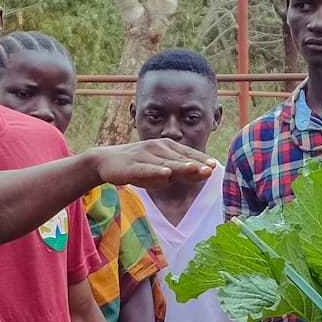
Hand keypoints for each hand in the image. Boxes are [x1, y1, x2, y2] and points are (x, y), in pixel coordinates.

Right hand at [92, 137, 218, 193]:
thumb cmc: (138, 165)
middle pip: (180, 159)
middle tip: (211, 170)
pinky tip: (165, 174)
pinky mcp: (132, 166)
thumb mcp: (160, 167)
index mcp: (167, 147)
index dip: (201, 160)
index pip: (188, 154)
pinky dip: (156, 172)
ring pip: (166, 163)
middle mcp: (158, 148)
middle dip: (196, 165)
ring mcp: (144, 156)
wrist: (106, 161)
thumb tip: (201, 173)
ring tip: (194, 170)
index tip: (214, 166)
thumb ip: (179, 171)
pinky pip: (146, 170)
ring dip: (180, 167)